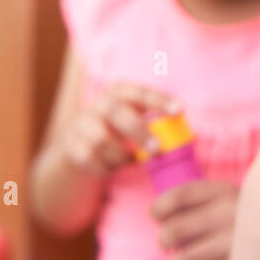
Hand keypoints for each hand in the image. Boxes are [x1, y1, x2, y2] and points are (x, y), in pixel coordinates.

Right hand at [62, 83, 179, 177]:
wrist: (79, 141)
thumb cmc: (119, 128)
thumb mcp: (135, 118)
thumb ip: (155, 122)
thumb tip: (187, 136)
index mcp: (118, 92)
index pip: (139, 92)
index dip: (159, 101)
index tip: (179, 110)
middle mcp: (98, 105)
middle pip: (115, 111)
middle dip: (138, 131)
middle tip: (157, 149)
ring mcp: (82, 125)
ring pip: (101, 139)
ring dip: (121, 154)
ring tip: (132, 160)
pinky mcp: (72, 146)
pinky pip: (90, 159)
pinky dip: (107, 167)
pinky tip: (115, 166)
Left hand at [149, 179, 238, 259]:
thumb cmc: (257, 219)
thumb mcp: (236, 196)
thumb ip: (204, 199)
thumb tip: (156, 212)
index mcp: (227, 193)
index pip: (180, 197)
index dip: (160, 207)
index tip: (155, 215)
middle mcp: (230, 217)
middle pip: (173, 232)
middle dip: (164, 240)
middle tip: (167, 243)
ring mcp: (235, 246)